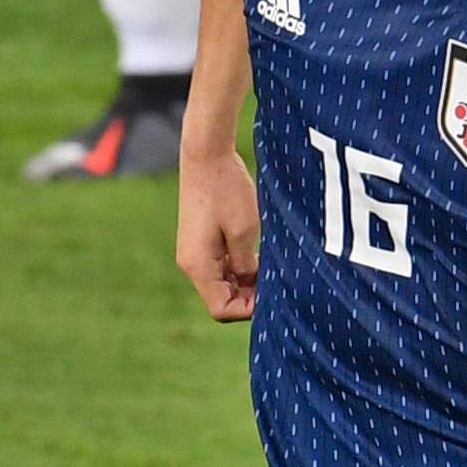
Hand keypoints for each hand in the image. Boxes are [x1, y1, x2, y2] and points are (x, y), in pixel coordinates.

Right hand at [177, 145, 258, 321]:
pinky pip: (221, 267)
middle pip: (222, 299)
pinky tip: (258, 254)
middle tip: (276, 280)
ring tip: (270, 266)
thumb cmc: (226, 190)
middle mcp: (191, 264)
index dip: (248, 310)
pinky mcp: (201, 242)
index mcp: (197, 266)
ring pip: (223, 283)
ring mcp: (194, 253)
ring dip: (246, 281)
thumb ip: (247, 266)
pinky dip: (240, 267)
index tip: (272, 294)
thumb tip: (251, 287)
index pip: (221, 309)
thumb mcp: (244, 231)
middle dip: (249, 296)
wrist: (206, 156)